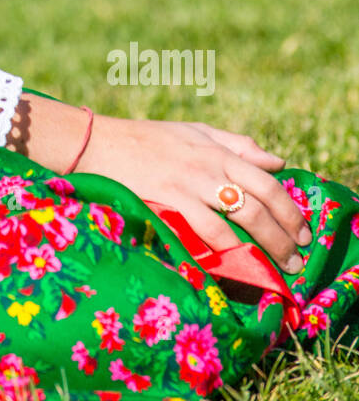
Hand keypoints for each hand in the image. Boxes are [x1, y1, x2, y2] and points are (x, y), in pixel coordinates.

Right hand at [77, 116, 310, 272]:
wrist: (98, 143)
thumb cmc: (145, 138)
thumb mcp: (194, 132)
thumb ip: (236, 145)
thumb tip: (277, 161)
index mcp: (218, 150)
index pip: (267, 181)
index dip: (290, 208)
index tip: (303, 230)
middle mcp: (209, 167)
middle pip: (260, 202)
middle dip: (285, 234)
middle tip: (297, 258)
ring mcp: (189, 185)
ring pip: (240, 219)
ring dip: (265, 247)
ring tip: (278, 268)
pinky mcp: (169, 201)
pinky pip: (205, 231)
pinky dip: (225, 250)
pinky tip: (236, 266)